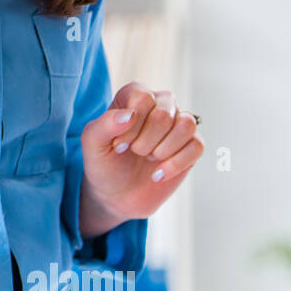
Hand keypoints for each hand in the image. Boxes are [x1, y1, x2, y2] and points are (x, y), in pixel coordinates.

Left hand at [78, 82, 203, 238]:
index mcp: (135, 96)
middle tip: (136, 153)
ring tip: (151, 159)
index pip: (144, 98)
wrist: (118, 195)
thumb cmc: (105, 164)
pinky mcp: (191, 147)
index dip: (132, 126)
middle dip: (146, 141)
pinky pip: (197, 146)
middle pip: (165, 114)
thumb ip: (105, 124)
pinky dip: (177, 163)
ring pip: (187, 125)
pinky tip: (159, 174)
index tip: (119, 146)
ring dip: (165, 149)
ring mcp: (178, 125)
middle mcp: (160, 104)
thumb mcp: (93, 144)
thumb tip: (130, 115)